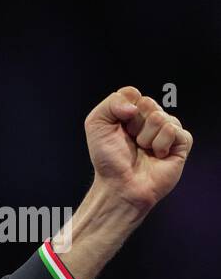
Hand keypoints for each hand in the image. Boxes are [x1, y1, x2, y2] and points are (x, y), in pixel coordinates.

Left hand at [85, 86, 192, 212]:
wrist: (119, 186)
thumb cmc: (108, 159)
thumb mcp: (96, 125)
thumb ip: (111, 103)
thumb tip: (136, 106)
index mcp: (131, 112)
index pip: (132, 93)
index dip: (122, 110)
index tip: (117, 128)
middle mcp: (150, 118)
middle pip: (148, 103)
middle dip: (134, 124)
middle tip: (131, 141)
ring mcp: (167, 130)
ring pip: (160, 117)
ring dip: (146, 137)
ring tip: (143, 150)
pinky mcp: (181, 142)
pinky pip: (174, 130)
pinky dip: (161, 144)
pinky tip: (157, 156)